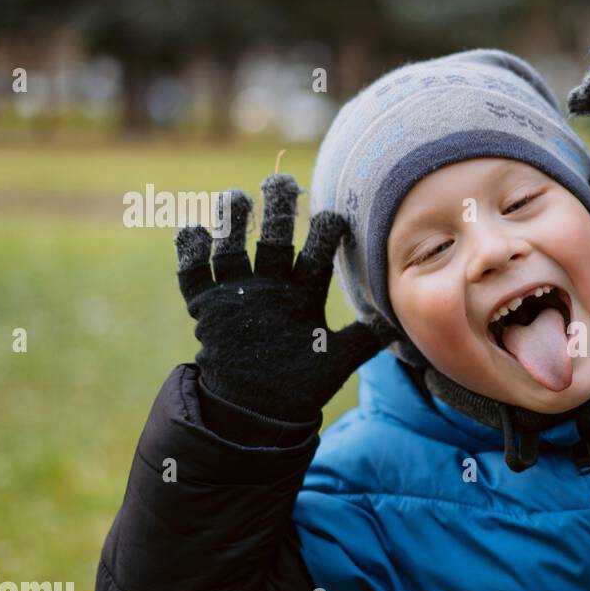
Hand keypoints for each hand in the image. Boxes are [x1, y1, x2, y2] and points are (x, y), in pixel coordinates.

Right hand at [174, 174, 398, 423]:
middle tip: (282, 182)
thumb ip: (364, 339)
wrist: (259, 408)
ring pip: (233, 246)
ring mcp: (237, 291)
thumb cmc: (301, 382)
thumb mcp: (336, 359)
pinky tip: (194, 228)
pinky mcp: (207, 304)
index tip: (334, 217)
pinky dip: (190, 251)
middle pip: (274, 238)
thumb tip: (398, 325)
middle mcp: (271, 283)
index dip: (323, 234)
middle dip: (277, 210)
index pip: (315, 255)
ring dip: (232, 221)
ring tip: (237, 197)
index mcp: (303, 291)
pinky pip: (193, 272)